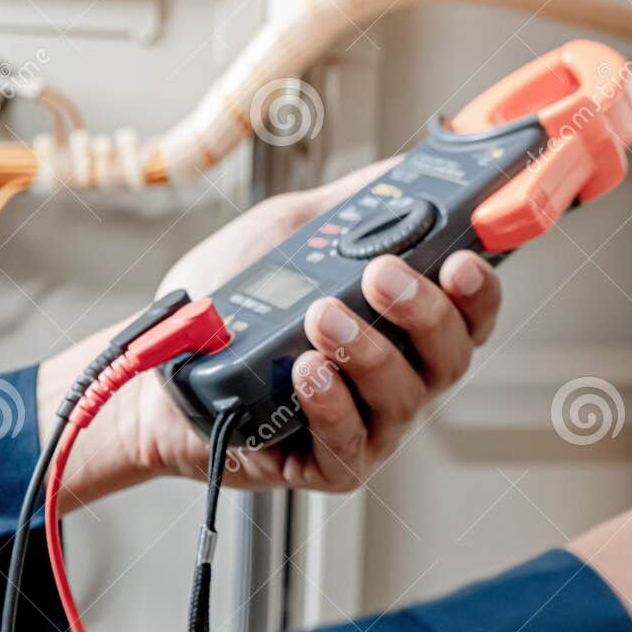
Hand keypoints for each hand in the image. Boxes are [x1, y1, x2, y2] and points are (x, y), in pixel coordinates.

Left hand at [41, 163, 501, 505]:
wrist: (153, 363)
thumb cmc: (227, 304)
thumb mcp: (292, 233)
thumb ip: (353, 206)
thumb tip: (410, 166)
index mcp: (408, 325)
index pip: (471, 311)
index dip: (478, 289)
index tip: (460, 260)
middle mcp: (403, 377)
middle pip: (451, 356)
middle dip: (424, 312)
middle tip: (381, 274)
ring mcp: (371, 424)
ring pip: (404, 398)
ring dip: (368, 352)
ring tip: (320, 316)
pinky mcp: (331, 465)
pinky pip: (351, 444)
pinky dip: (333, 405)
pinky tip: (308, 373)